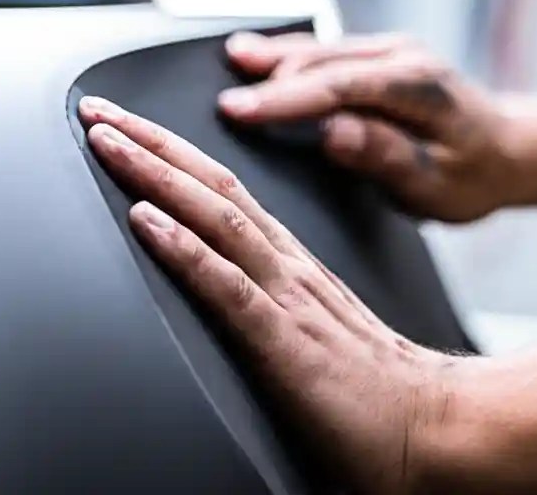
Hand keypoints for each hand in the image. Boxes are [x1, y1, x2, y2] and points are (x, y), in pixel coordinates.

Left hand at [79, 95, 459, 493]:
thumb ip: (270, 301)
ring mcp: (288, 299)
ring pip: (215, 217)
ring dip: (154, 174)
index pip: (222, 188)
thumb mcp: (313, 327)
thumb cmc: (376, 390)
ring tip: (106, 141)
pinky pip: (227, 287)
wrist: (440, 428)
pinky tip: (144, 219)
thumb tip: (220, 282)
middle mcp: (288, 266)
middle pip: (211, 185)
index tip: (123, 124)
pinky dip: (183, 248)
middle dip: (149, 142)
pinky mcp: (286, 344)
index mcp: (291, 262)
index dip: (170, 151)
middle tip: (96, 108)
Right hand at [218, 34, 525, 222]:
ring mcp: (392, 51)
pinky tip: (259, 55)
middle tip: (220, 99)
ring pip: (321, 49)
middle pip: (322, 60)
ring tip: (232, 57)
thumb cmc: (474, 176)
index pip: (337, 87)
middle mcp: (403, 57)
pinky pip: (328, 52)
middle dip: (267, 76)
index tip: (238, 109)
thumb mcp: (436, 185)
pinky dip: (291, 55)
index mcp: (417, 88)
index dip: (283, 99)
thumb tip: (332, 132)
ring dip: (274, 56)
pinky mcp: (381, 57)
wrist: (513, 151)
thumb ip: (384, 156)